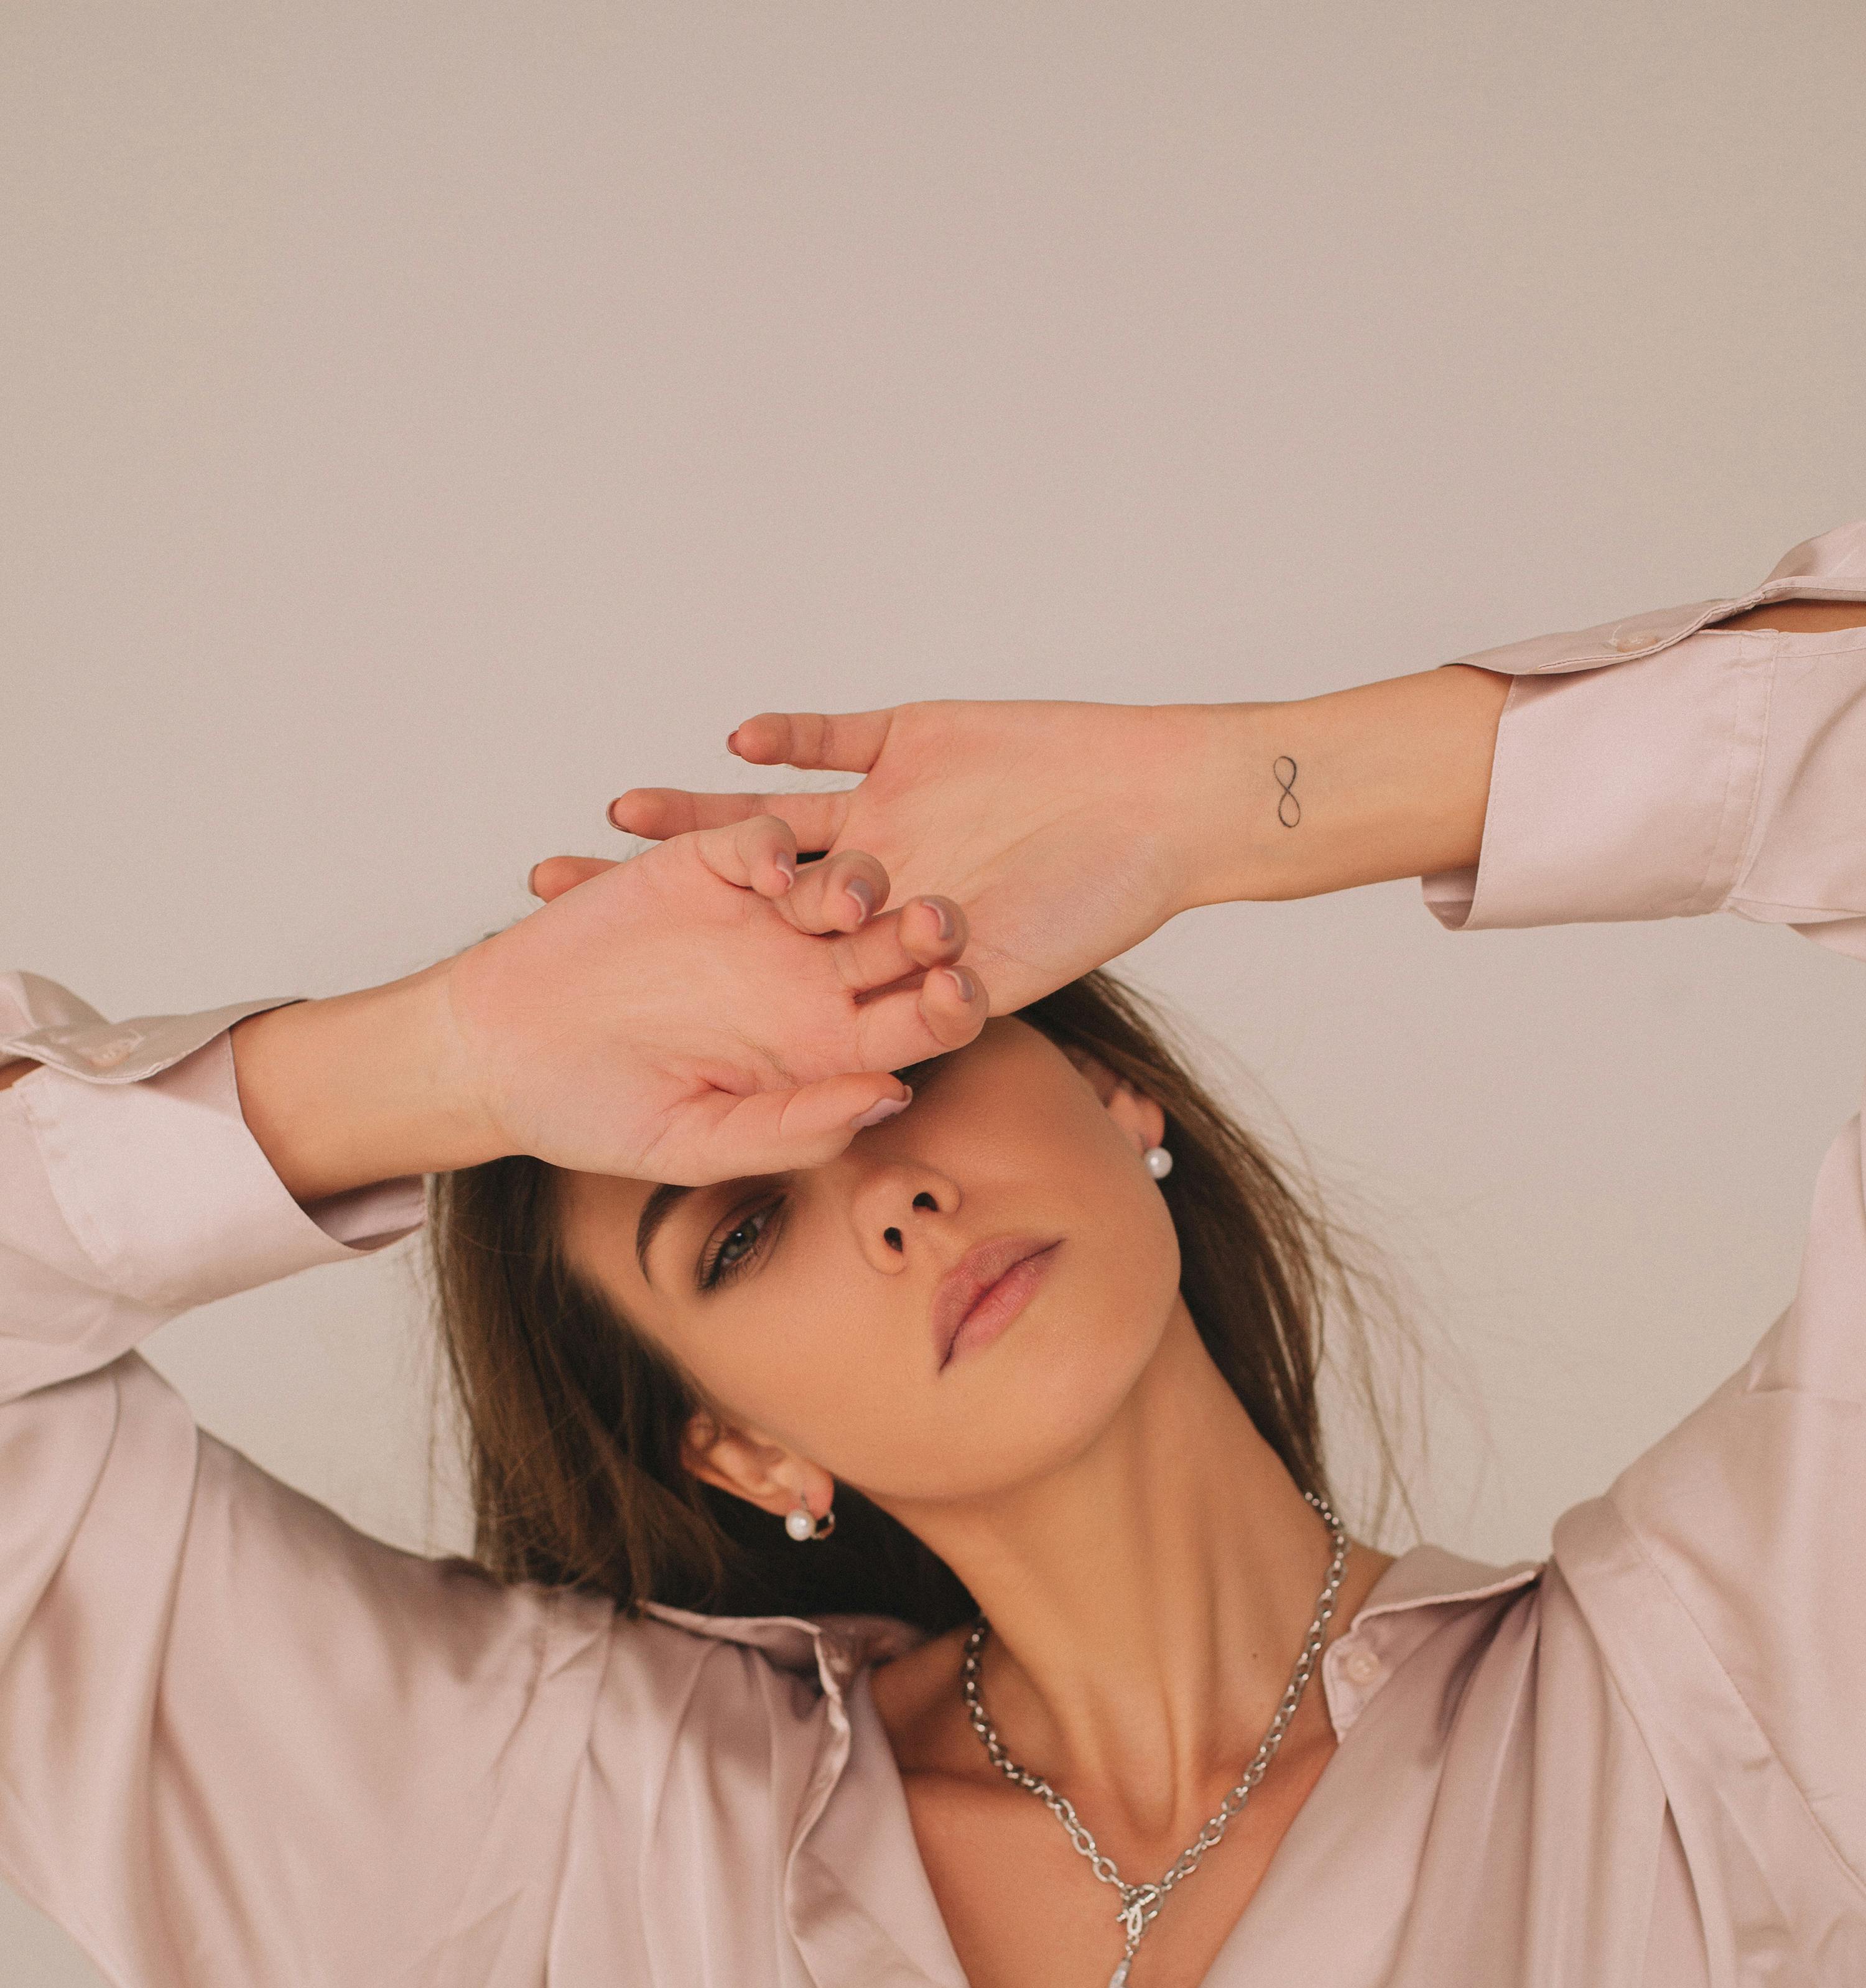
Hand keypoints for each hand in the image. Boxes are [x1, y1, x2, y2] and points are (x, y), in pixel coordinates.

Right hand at [232, 816, 982, 1202]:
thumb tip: (893, 1098)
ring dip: (862, 883)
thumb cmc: (599, 1115)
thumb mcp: (698, 1142)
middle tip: (938, 922)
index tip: (957, 999)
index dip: (947, 1009)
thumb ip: (796, 1126)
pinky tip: (765, 869)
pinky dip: (772, 844)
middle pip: (898, 947)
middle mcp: (808, 979)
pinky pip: (760, 838)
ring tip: (849, 899)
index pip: (917, 1023)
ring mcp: (760, 919)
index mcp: (827, 1049)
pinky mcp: (704, 865)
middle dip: (925, 931)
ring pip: (844, 882)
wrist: (501, 1055)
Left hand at [532, 701, 1221, 1015]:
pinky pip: (833, 739)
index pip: (773, 973)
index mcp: (888, 945)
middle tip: (566, 901)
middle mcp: (877, 877)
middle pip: (747, 899)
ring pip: (773, 818)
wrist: (1170, 803)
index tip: (613, 997)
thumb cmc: (1107, 903)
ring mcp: (890, 806)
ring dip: (701, 817)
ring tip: (618, 817)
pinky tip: (730, 744)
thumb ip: (930, 1015)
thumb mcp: (1012, 978)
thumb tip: (859, 1086)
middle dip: (664, 901)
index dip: (698, 985)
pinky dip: (789, 739)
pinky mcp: (911, 738)